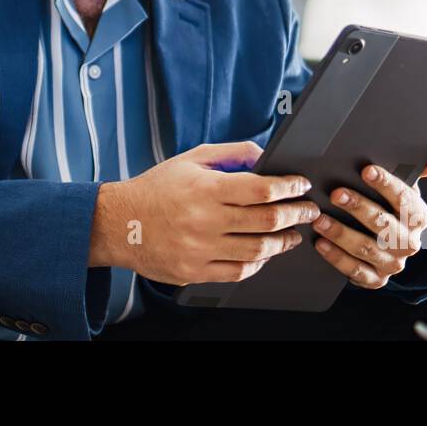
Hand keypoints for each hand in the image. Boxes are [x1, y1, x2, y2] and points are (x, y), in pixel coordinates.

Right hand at [90, 141, 320, 285]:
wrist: (118, 223)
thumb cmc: (156, 189)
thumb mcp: (191, 159)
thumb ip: (230, 153)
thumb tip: (264, 154)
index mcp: (205, 188)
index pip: (261, 188)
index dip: (289, 187)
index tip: (302, 186)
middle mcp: (204, 220)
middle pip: (267, 220)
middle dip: (297, 214)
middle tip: (308, 210)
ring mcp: (199, 249)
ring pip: (258, 250)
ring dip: (283, 242)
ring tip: (293, 234)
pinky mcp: (194, 272)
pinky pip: (238, 272)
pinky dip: (258, 263)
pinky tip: (265, 253)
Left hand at [312, 145, 426, 289]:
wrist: (389, 248)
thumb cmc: (391, 210)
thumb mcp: (404, 189)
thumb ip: (420, 169)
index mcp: (418, 217)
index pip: (404, 199)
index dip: (386, 184)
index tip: (366, 170)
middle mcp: (409, 243)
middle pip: (384, 224)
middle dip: (359, 208)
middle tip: (336, 194)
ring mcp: (393, 264)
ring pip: (367, 248)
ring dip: (342, 233)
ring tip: (320, 219)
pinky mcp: (376, 280)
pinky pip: (356, 271)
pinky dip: (337, 258)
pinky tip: (321, 243)